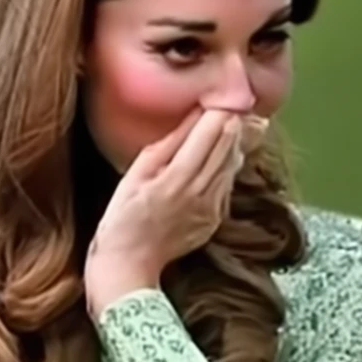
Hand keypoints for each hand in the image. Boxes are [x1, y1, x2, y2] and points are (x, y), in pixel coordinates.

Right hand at [84, 109, 242, 316]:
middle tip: (237, 104)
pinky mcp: (214, 220)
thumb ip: (166, 146)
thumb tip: (190, 119)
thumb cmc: (122, 217)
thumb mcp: (136, 175)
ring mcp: (211, 208)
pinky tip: (226, 156)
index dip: (218, 113)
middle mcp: (200, 192)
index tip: (221, 96)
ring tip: (239, 123)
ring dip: (235, 144)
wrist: (129, 264)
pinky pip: (226, 187)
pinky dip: (228, 168)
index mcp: (177, 177)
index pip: (208, 135)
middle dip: (232, 124)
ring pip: (231, 167)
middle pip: (226, 149)